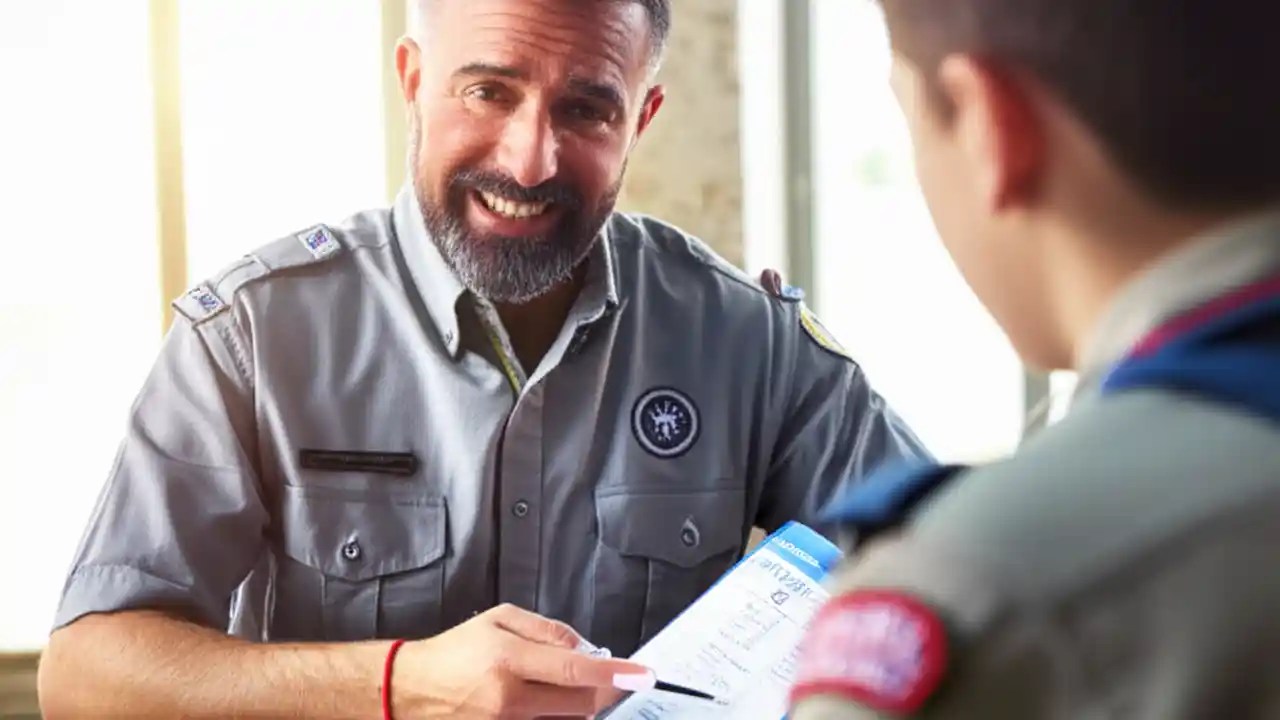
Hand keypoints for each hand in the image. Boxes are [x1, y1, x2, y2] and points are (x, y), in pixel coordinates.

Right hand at [389, 604, 653, 718]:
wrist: (411, 690)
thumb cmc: (456, 651)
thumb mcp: (500, 620)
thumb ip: (548, 630)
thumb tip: (586, 648)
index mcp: (508, 660)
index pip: (574, 668)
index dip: (613, 673)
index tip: (642, 674)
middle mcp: (509, 699)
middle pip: (580, 702)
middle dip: (598, 688)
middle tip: (595, 675)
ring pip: (568, 719)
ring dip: (575, 703)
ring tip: (549, 686)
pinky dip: (556, 714)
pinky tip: (541, 700)